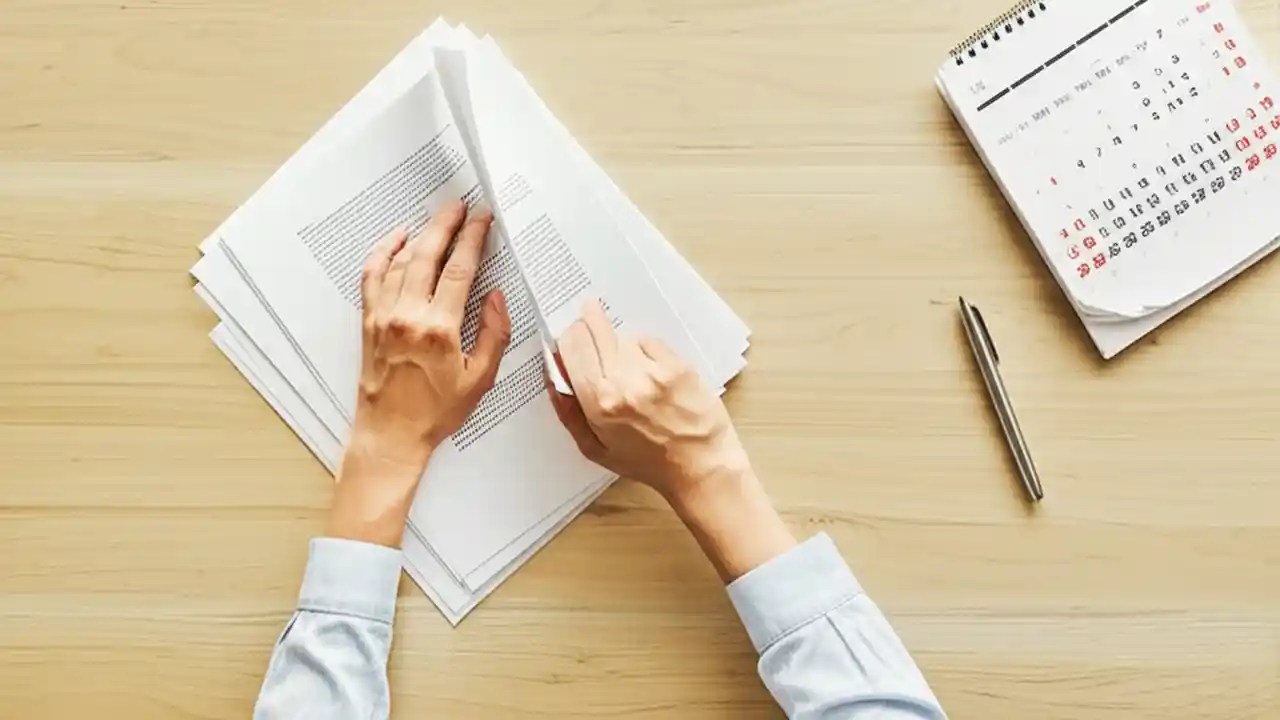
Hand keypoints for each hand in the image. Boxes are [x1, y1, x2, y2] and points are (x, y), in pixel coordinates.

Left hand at [328, 201, 511, 546]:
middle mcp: (408, 316)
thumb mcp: (480, 378)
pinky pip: (372, 276)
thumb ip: (494, 333)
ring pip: (401, 261)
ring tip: (437, 220)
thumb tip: (495, 296)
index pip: (459, 270)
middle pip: (428, 255)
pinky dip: (383, 252)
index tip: (483, 219)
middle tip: (460, 206)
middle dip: (446, 224)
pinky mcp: (369, 322)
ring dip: (420, 235)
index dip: (473, 239)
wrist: (391, 434)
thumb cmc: (437, 412)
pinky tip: (397, 239)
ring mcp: (384, 317)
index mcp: (439, 329)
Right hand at [548, 299, 746, 500]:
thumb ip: (568, 412)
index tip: (572, 335)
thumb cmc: (648, 462)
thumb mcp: (596, 449)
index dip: (569, 337)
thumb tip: (552, 376)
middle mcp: (624, 383)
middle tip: (590, 319)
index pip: (573, 347)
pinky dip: (647, 351)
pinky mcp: (678, 365)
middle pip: (596, 330)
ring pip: (624, 337)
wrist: (700, 465)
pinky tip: (653, 373)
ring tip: (632, 371)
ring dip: (621, 346)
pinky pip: (651, 341)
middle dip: (589, 324)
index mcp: (599, 404)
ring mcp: (653, 371)